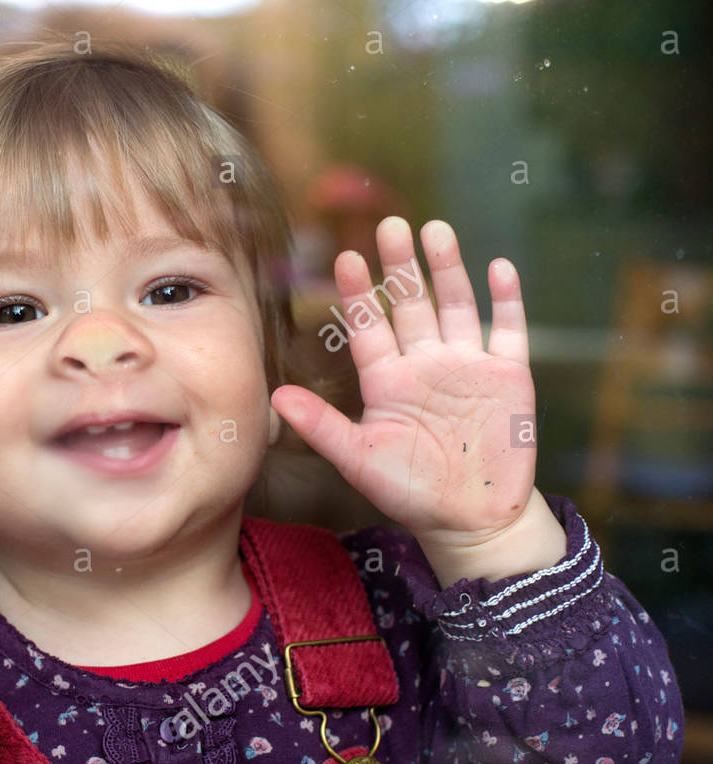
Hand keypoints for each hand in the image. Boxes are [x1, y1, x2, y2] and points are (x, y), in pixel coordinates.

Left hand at [273, 218, 560, 579]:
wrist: (470, 520)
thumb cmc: (409, 492)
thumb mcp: (359, 459)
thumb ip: (320, 426)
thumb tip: (275, 398)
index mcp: (387, 380)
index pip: (368, 326)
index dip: (357, 293)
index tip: (344, 257)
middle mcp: (425, 364)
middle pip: (410, 304)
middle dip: (400, 265)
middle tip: (388, 223)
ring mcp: (468, 365)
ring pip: (456, 305)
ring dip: (446, 269)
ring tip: (434, 230)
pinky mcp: (508, 376)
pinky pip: (509, 329)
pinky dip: (506, 299)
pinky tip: (497, 267)